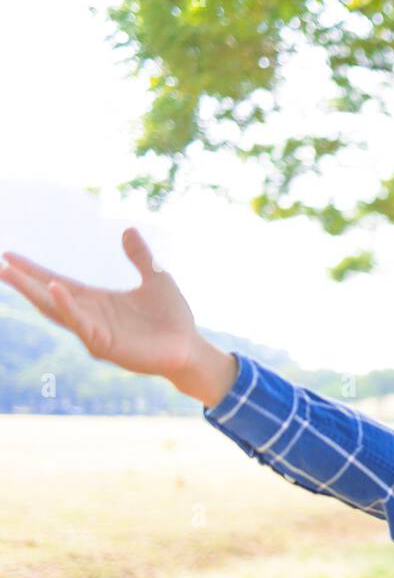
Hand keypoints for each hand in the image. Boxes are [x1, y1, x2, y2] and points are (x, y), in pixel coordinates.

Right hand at [1, 228, 202, 380]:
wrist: (191, 347)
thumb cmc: (173, 318)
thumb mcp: (156, 278)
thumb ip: (140, 256)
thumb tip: (128, 229)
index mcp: (97, 301)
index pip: (58, 282)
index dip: (34, 270)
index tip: (8, 256)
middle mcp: (90, 316)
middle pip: (48, 296)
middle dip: (23, 282)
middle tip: (0, 266)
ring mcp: (95, 332)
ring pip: (57, 310)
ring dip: (34, 292)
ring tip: (9, 273)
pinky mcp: (105, 346)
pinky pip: (81, 324)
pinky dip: (67, 307)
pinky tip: (55, 289)